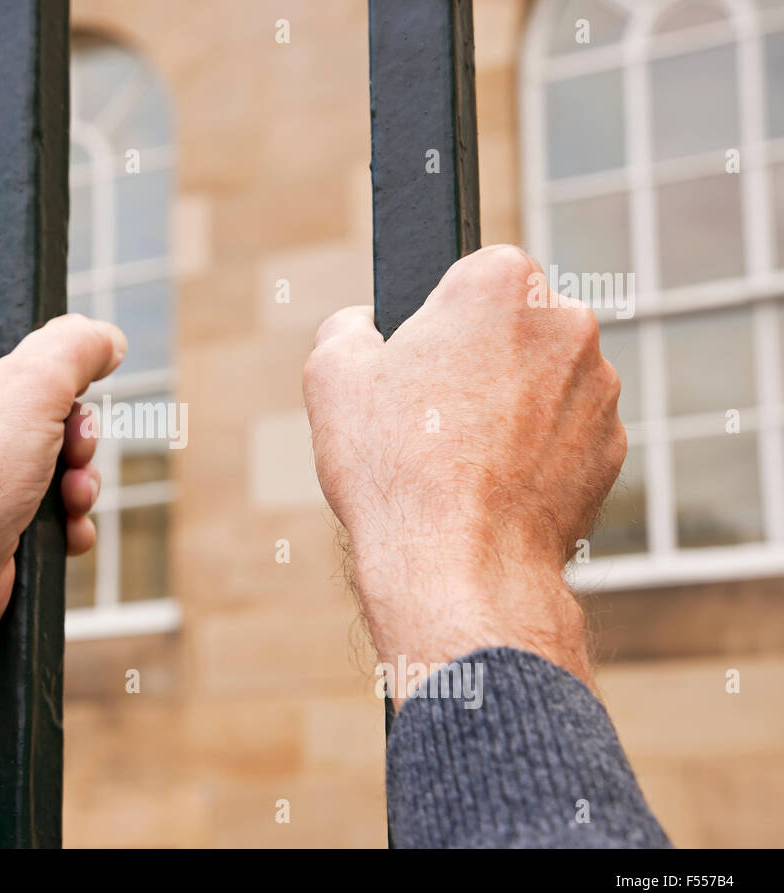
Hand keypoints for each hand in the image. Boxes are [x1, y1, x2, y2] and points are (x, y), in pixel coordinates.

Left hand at [0, 313, 125, 745]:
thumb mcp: (32, 387)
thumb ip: (76, 346)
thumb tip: (105, 338)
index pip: (9, 335)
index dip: (51, 363)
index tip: (70, 388)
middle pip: (39, 399)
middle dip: (75, 434)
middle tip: (75, 451)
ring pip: (47, 453)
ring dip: (78, 479)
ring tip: (74, 499)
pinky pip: (38, 500)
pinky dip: (62, 517)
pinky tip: (68, 532)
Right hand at [302, 245, 623, 695]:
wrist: (458, 568)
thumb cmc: (394, 466)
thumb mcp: (331, 375)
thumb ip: (347, 326)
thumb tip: (364, 325)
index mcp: (503, 283)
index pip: (470, 274)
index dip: (433, 320)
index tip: (413, 365)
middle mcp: (569, 321)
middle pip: (511, 327)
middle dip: (475, 360)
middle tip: (426, 416)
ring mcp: (600, 388)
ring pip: (541, 381)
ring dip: (506, 407)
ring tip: (453, 462)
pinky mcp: (612, 449)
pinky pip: (563, 435)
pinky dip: (532, 454)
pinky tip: (488, 489)